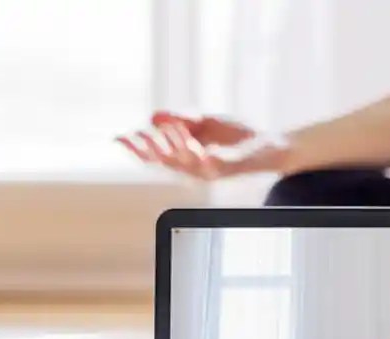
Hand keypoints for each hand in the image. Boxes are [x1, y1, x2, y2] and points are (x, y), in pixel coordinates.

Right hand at [116, 111, 288, 179]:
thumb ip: (181, 119)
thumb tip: (155, 117)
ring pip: (183, 163)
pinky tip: (192, 141)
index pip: (155, 156)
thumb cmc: (238, 136)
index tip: (118, 138)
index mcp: (185, 158)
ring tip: (168, 128)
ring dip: (173, 144)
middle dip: (148, 149)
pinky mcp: (226, 169)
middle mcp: (193, 169)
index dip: (136, 149)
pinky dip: (198, 153)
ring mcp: (209, 171)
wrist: (270, 145)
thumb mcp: (205, 122)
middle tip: (137, 134)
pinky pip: (208, 164)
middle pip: (163, 163)